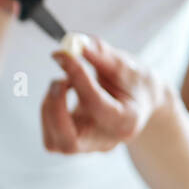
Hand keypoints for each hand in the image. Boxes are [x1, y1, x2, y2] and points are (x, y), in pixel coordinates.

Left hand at [42, 36, 167, 153]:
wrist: (139, 100)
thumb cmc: (132, 82)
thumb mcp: (124, 64)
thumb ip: (100, 53)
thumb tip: (73, 42)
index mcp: (127, 121)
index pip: (97, 105)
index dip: (78, 78)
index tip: (64, 56)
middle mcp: (106, 140)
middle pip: (69, 142)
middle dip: (54, 109)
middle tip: (57, 80)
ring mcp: (89, 146)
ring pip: (55, 141)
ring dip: (50, 107)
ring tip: (64, 82)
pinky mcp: (74, 143)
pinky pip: (51, 135)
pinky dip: (49, 111)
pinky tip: (63, 93)